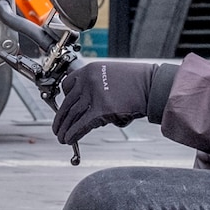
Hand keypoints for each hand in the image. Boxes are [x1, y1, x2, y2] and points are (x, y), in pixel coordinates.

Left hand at [51, 58, 174, 145]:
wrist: (153, 85)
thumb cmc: (137, 81)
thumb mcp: (110, 74)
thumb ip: (96, 86)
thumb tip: (87, 106)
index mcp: (89, 70)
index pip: (67, 85)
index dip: (64, 100)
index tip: (63, 109)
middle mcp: (88, 81)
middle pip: (68, 103)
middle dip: (61, 119)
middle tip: (57, 128)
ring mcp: (94, 95)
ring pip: (72, 115)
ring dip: (65, 129)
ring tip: (62, 137)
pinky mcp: (102, 110)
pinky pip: (82, 124)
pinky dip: (74, 133)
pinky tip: (69, 139)